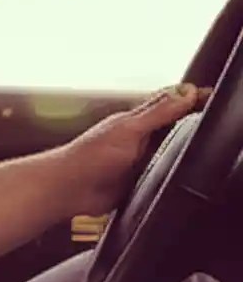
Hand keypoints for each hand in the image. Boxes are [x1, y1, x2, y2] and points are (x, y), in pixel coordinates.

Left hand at [56, 83, 208, 215]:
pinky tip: (181, 173)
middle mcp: (139, 138)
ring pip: (169, 151)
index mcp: (136, 120)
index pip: (170, 104)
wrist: (69, 190)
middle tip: (210, 118)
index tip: (210, 97)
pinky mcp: (138, 181)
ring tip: (200, 144)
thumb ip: (158, 112)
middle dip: (189, 123)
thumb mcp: (129, 129)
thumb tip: (186, 92)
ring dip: (181, 149)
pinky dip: (171, 172)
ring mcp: (139, 160)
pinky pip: (161, 174)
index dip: (190, 99)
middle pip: (172, 127)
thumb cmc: (89, 157)